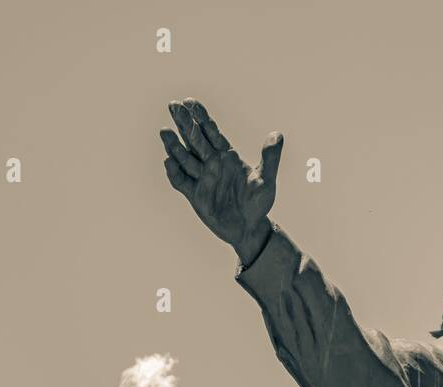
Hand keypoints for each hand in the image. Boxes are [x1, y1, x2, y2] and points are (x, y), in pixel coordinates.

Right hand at [160, 99, 282, 267]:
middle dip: (184, 123)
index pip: (211, 132)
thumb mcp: (266, 180)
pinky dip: (175, 173)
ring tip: (165, 132)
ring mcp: (201, 178)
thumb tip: (277, 135)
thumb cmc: (258, 203)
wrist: (249, 228)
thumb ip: (270, 158)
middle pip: (194, 140)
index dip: (201, 117)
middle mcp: (211, 163)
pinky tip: (169, 162)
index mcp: (227, 155)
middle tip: (173, 105)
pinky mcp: (195, 195)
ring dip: (175, 146)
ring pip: (185, 158)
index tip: (190, 102)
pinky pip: (181, 182)